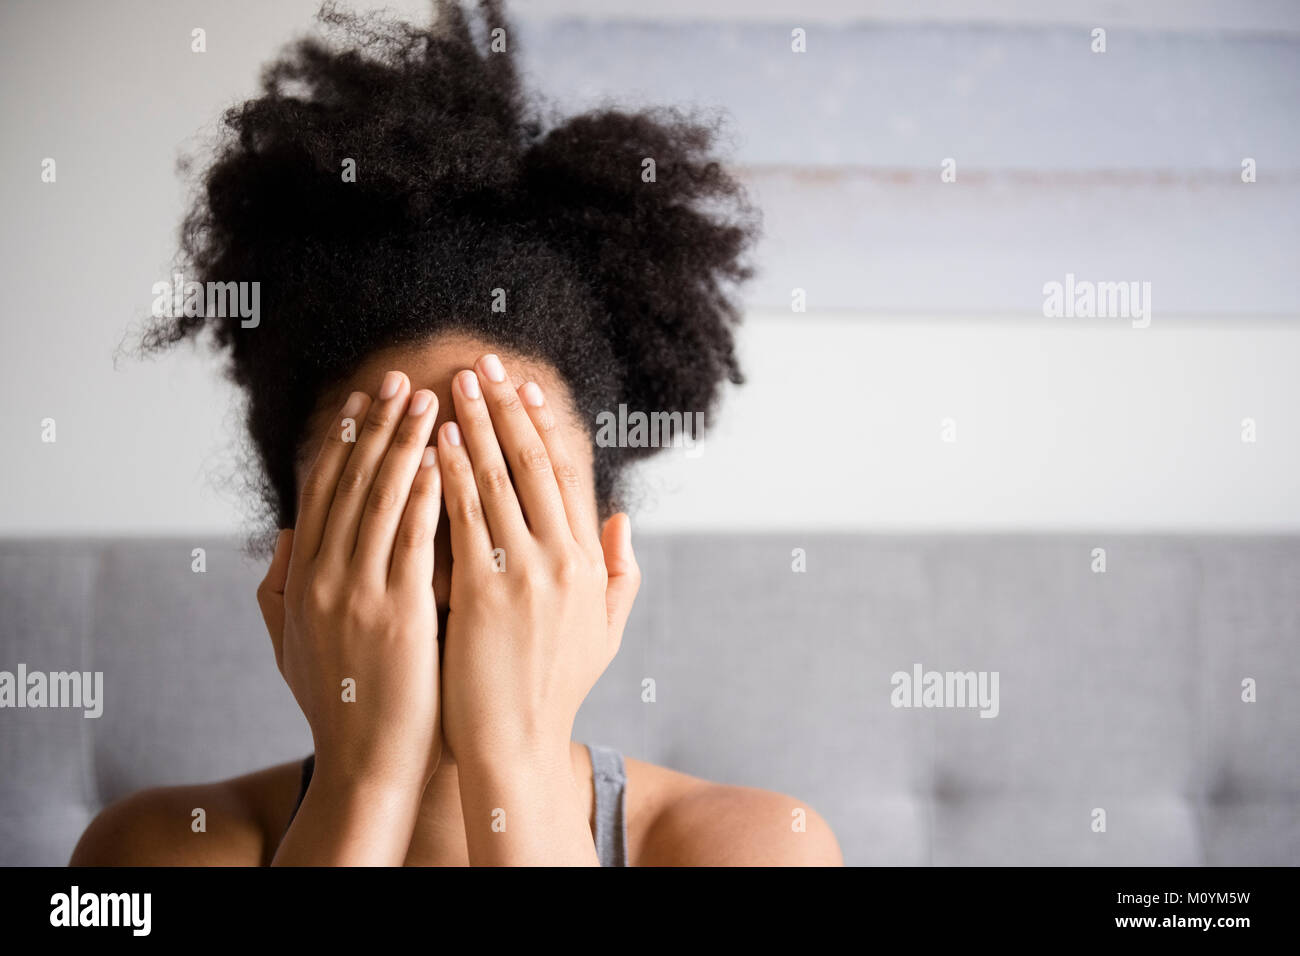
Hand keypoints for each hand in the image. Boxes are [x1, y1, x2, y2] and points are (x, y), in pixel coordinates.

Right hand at [257, 372, 443, 795]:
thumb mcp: (290, 641)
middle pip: (352, 483)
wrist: (365, 761)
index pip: (324, 492)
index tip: (363, 401)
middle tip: (399, 378)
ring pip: (383, 500)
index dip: (344, 442)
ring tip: (428, 398)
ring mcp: (359, 593)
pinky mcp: (399, 613)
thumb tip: (285, 532)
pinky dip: (427, 493)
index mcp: (301, 578)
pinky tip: (442, 458)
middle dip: (377, 426)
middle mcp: (324, 577)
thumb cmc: (336, 701)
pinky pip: (415, 539)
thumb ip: (279, 584)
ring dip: (405, 443)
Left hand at [436, 354, 639, 767]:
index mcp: (590, 563)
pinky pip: (465, 516)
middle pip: (534, 463)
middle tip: (484, 363)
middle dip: (505, 407)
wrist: (517, 746)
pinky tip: (433, 442)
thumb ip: (620, 574)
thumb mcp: (604, 632)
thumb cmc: (554, 691)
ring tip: (451, 384)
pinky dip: (450, 473)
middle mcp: (564, 559)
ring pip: (498, 479)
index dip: (543, 425)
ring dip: (473, 426)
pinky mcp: (483, 591)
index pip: (568, 476)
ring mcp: (526, 574)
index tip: (523, 387)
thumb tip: (620, 520)